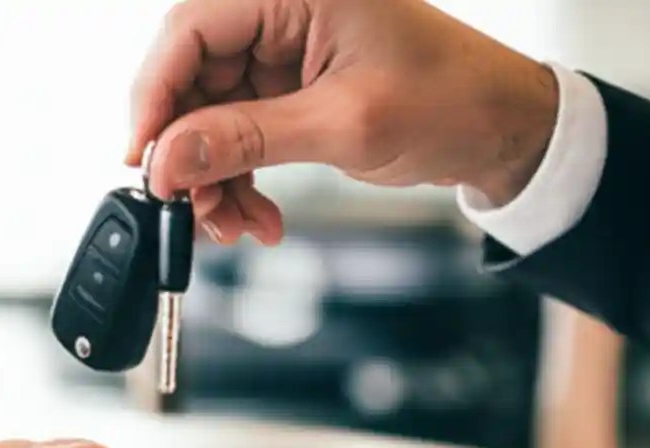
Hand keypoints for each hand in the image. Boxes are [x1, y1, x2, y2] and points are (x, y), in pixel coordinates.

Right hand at [129, 0, 558, 243]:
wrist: (503, 129)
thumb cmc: (452, 100)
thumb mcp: (344, 125)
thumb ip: (247, 140)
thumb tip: (168, 159)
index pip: (191, 28)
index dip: (156, 96)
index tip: (145, 159)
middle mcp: (282, 8)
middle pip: (192, 75)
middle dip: (189, 151)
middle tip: (191, 206)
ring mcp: (284, 49)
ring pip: (210, 113)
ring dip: (215, 176)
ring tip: (234, 224)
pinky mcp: (290, 86)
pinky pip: (238, 131)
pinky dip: (240, 177)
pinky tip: (255, 214)